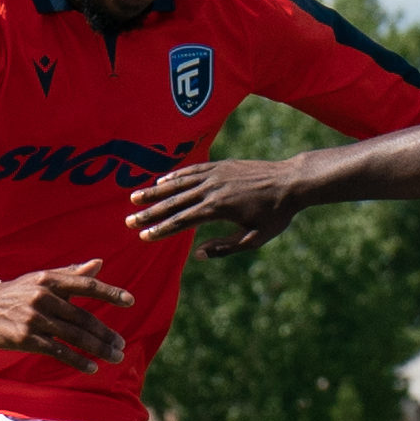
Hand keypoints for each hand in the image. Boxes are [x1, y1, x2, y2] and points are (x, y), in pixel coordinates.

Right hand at [0, 260, 133, 371]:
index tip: (130, 301)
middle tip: (121, 344)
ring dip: (98, 348)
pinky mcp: (26, 338)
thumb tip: (99, 263)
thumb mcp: (42, 279)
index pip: (86, 285)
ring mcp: (34, 318)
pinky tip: (91, 367)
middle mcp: (44, 297)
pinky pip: (58, 351)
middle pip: (84, 317)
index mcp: (50, 280)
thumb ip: (71, 273)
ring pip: (74, 336)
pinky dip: (77, 360)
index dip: (110, 293)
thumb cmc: (17, 292)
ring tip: (114, 356)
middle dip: (106, 333)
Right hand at [126, 160, 298, 257]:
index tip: (144, 236)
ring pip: (178, 183)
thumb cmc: (275, 215)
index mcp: (219, 209)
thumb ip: (225, 247)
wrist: (291, 182)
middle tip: (128, 220)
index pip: (182, 221)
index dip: (161, 229)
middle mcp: (213, 189)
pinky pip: (192, 170)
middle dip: (149, 212)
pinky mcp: (221, 165)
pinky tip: (162, 181)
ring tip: (135, 198)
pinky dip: (175, 176)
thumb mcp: (254, 238)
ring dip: (155, 191)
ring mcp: (216, 174)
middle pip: (174, 202)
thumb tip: (198, 255)